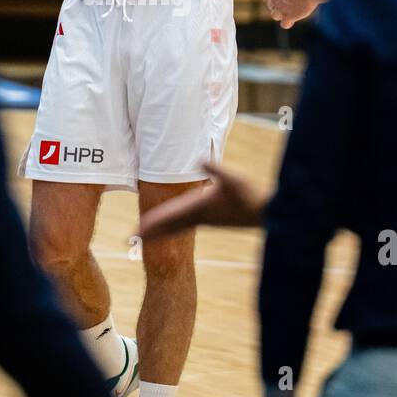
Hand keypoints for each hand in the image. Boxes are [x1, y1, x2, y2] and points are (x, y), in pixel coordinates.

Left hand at [136, 163, 269, 239]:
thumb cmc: (250, 195)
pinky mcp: (213, 219)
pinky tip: (174, 225)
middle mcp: (200, 217)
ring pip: (178, 226)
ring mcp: (206, 220)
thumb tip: (200, 159)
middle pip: (170, 225)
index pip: (170, 217)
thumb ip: (216, 170)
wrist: (265, 213)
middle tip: (131, 237)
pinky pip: (187, 224)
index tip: (137, 232)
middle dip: (152, 230)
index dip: (152, 223)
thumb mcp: (233, 178)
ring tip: (147, 233)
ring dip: (162, 229)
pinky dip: (175, 225)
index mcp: (199, 208)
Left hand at [263, 0, 318, 29]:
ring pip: (275, 16)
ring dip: (281, 14)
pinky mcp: (288, 17)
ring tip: (291, 11)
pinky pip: (284, 24)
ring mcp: (280, 10)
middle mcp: (274, 0)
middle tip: (290, 3)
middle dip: (278, 6)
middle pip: (271, 6)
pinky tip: (293, 19)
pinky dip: (288, 23)